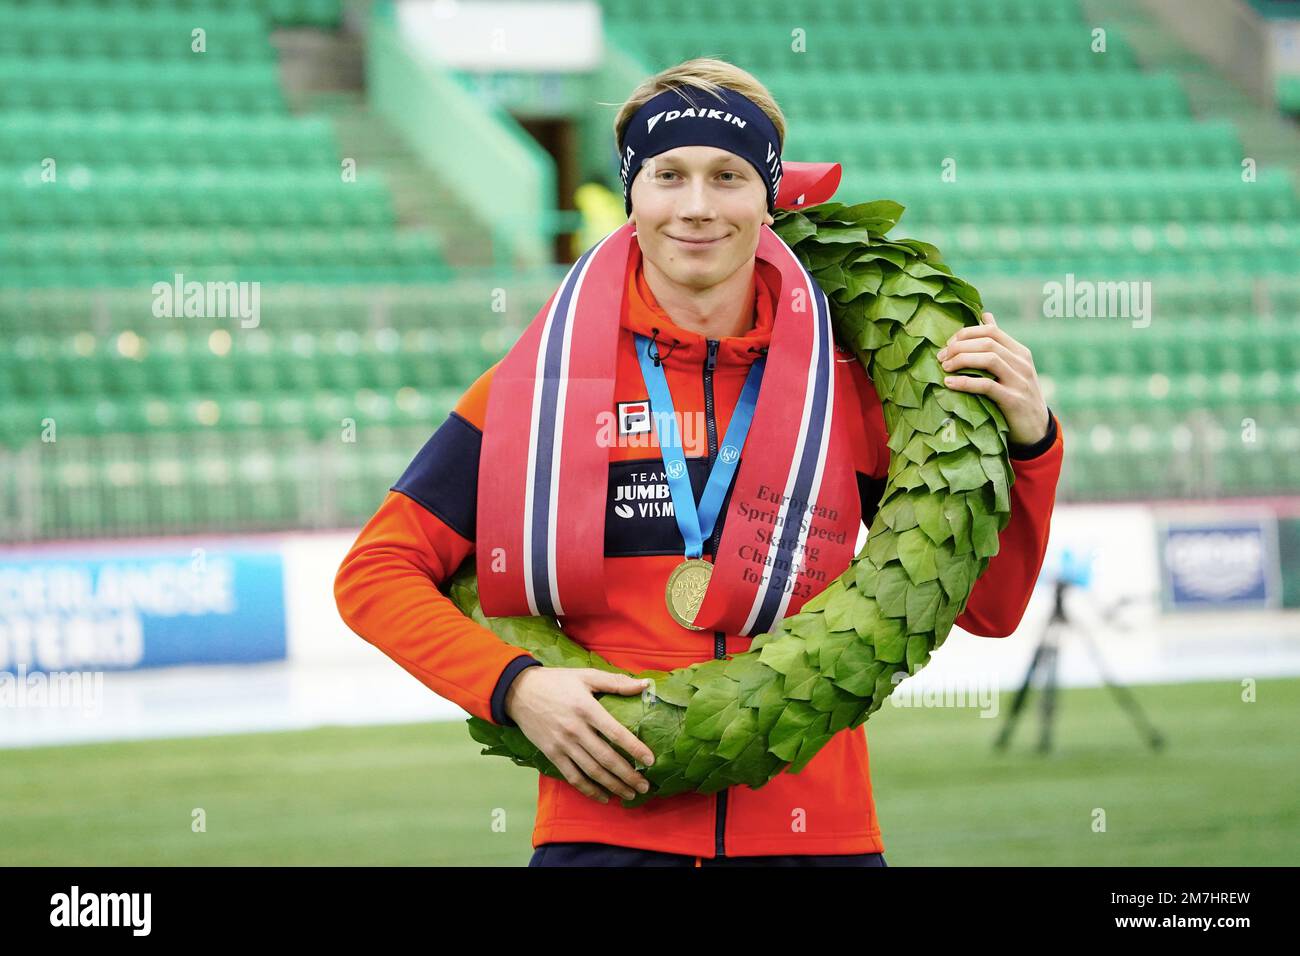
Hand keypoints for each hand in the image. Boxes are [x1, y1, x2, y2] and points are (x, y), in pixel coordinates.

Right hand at [505, 667, 655, 803]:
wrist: (519, 691)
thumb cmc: (556, 681)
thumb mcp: (586, 675)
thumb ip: (615, 682)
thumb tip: (644, 684)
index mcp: (586, 708)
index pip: (616, 732)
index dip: (635, 748)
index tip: (650, 760)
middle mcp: (575, 729)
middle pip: (606, 758)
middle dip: (628, 775)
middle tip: (645, 786)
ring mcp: (563, 744)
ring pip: (592, 771)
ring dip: (613, 786)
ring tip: (630, 794)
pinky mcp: (552, 754)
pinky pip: (573, 777)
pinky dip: (589, 790)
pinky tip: (603, 796)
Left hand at [936, 311, 1049, 446]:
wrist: (1036, 430)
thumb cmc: (1017, 396)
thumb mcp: (1012, 368)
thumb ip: (998, 344)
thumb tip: (985, 315)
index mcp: (1020, 352)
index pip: (991, 331)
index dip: (966, 334)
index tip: (948, 344)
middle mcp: (1022, 364)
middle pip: (987, 343)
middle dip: (959, 346)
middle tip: (941, 357)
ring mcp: (1019, 381)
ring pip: (989, 359)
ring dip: (961, 360)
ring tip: (944, 367)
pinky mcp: (1013, 400)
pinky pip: (987, 386)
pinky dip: (965, 382)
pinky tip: (949, 383)